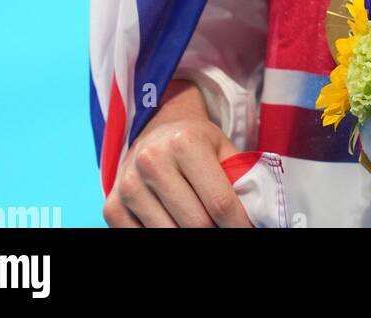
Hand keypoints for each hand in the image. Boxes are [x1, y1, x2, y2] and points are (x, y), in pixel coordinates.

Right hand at [102, 79, 252, 227]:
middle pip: (196, 224)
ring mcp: (129, 185)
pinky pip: (140, 239)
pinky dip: (163, 238)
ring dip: (192, 237)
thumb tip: (258, 217)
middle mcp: (152, 160)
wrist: (156, 131)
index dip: (239, 226)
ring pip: (169, 235)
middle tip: (225, 229)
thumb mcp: (223, 150)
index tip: (248, 232)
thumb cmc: (197, 144)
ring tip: (203, 224)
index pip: (220, 202)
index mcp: (186, 142)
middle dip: (217, 232)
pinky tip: (175, 224)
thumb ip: (240, 179)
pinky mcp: (112, 206)